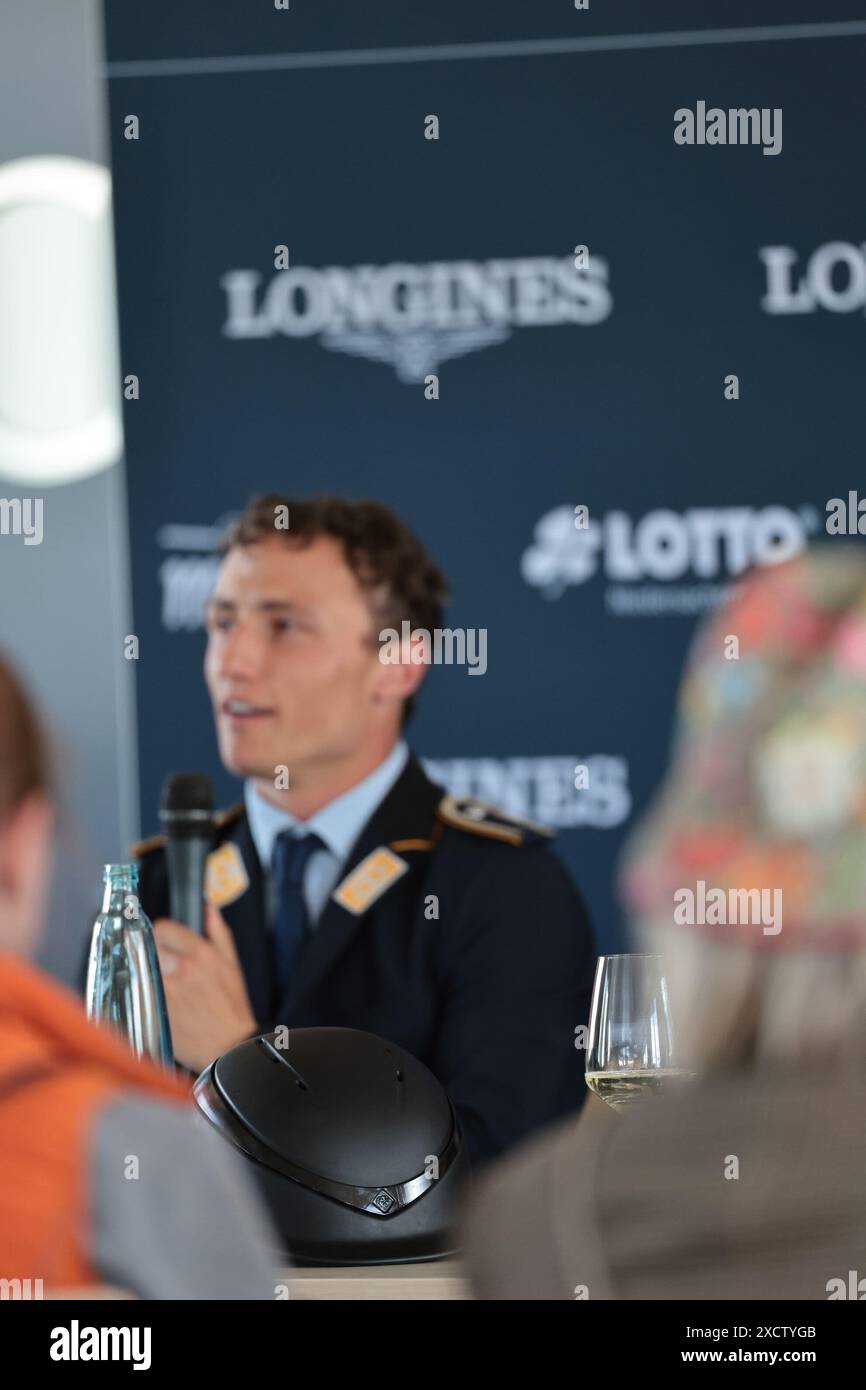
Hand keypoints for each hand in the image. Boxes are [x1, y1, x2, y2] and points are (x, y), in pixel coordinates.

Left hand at [153, 903, 257, 1073]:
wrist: (229, 1047)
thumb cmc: (232, 1008)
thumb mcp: (232, 964)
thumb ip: (219, 932)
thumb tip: (209, 907)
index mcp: (201, 953)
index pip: (163, 928)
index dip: (163, 935)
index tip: (166, 944)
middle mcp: (182, 968)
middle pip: (148, 945)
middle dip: (153, 952)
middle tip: (162, 965)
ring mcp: (165, 989)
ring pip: (140, 967)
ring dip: (146, 972)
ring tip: (158, 983)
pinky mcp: (154, 1010)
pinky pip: (138, 991)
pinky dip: (142, 992)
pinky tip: (153, 999)